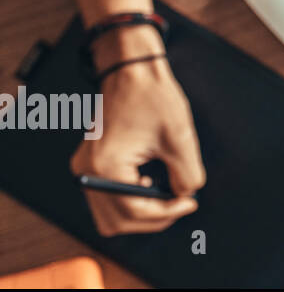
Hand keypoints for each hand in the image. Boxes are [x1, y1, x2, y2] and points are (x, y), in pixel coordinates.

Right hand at [70, 26, 205, 234]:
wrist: (131, 70)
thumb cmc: (154, 97)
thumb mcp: (180, 137)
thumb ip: (186, 174)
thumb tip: (185, 196)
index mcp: (106, 166)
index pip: (133, 211)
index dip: (166, 213)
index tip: (190, 202)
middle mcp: (87, 172)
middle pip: (116, 221)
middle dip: (152, 218)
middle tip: (181, 202)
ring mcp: (84, 169)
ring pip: (109, 214)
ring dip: (140, 212)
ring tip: (167, 194)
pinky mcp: (89, 165)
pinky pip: (106, 198)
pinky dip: (129, 200)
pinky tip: (151, 183)